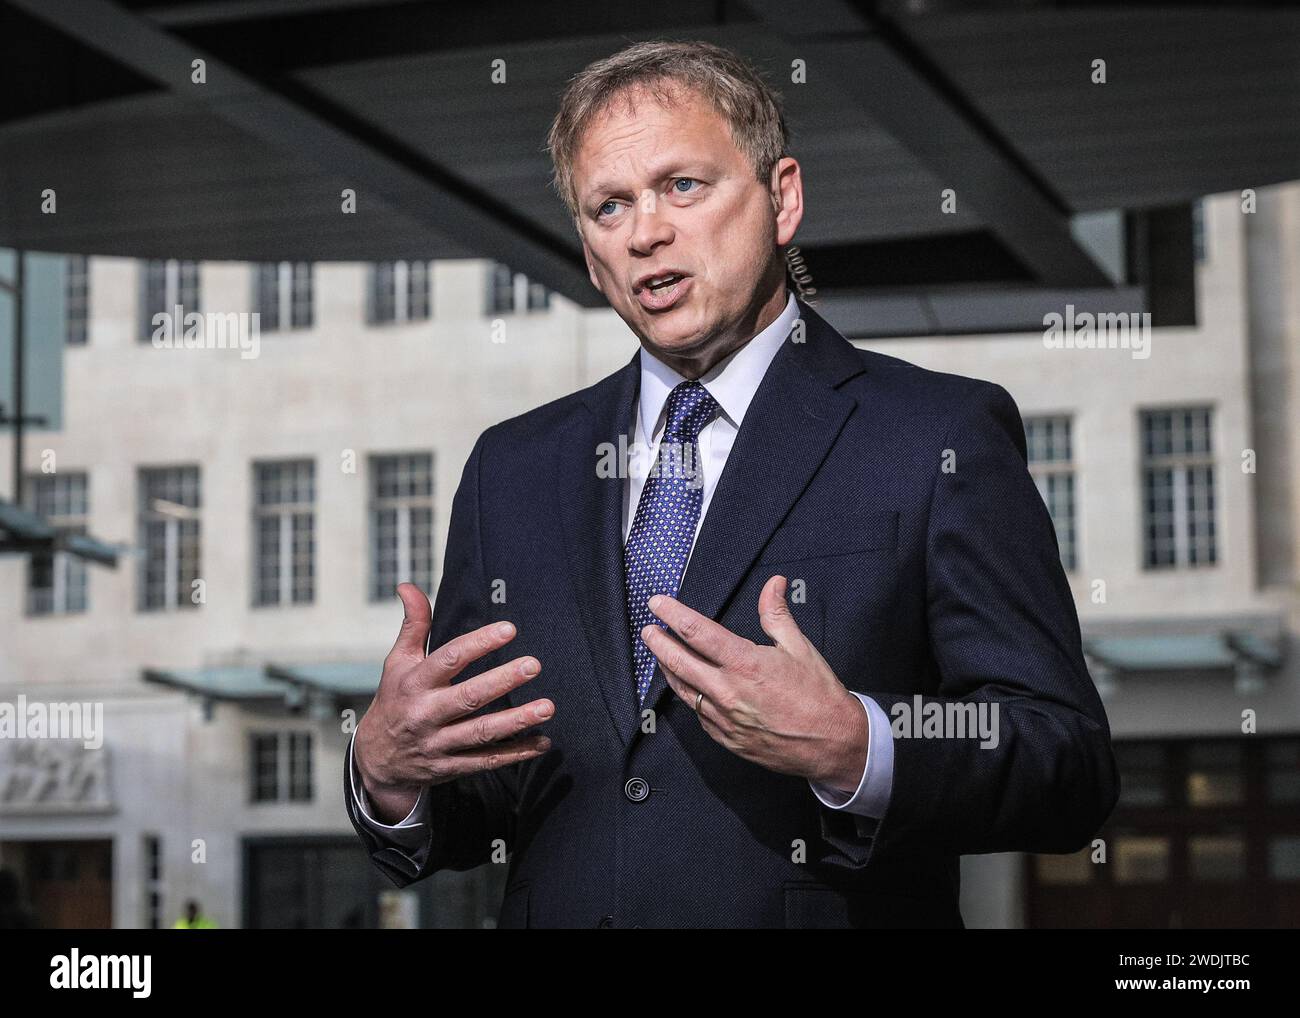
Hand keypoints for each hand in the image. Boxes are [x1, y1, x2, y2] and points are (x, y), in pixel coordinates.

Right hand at [353, 583, 553, 822]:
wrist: (375, 758)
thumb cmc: (395, 699)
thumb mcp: (398, 662)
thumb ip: (413, 625)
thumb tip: (408, 585)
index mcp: (414, 683)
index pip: (448, 659)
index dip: (478, 643)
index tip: (509, 629)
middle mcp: (425, 713)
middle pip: (468, 697)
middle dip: (502, 681)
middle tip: (534, 664)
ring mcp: (438, 743)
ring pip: (481, 732)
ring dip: (516, 721)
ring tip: (547, 707)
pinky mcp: (450, 767)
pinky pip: (486, 761)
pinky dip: (516, 753)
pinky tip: (542, 742)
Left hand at [641, 575, 866, 791]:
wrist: (833, 744)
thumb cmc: (819, 696)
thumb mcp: (799, 647)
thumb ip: (777, 613)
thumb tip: (773, 583)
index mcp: (745, 664)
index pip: (697, 632)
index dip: (674, 615)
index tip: (659, 604)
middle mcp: (729, 691)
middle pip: (679, 662)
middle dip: (658, 643)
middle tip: (648, 629)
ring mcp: (724, 718)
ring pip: (683, 690)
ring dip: (667, 669)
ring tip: (659, 655)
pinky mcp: (726, 738)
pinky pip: (698, 714)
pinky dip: (689, 696)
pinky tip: (687, 687)